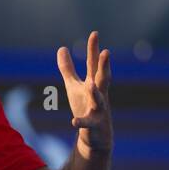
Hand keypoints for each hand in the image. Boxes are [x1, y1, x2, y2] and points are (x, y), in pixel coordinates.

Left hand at [56, 30, 112, 156]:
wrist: (96, 136)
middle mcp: (99, 94)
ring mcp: (99, 110)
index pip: (93, 64)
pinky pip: (88, 123)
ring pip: (99, 100)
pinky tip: (73, 121)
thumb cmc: (85, 106)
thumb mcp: (74, 86)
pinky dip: (81, 122)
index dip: (93, 49)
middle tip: (106, 52)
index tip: (94, 33)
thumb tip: (61, 48)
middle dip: (104, 66)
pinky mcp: (94, 125)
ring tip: (91, 85)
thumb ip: (68, 68)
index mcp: (93, 83)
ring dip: (95, 93)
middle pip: (102, 78)